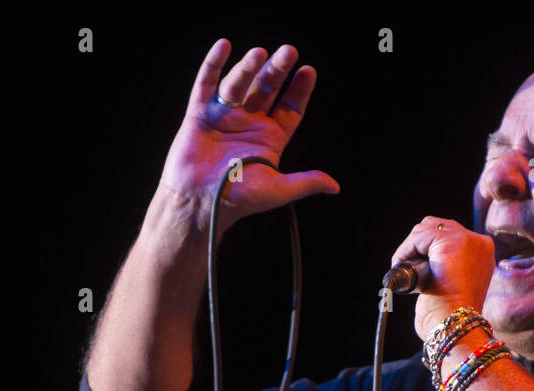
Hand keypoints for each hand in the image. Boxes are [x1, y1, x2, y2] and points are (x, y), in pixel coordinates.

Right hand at [157, 39, 339, 235]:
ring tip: (260, 53)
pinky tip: (224, 46)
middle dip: (278, 71)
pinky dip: (213, 64)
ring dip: (249, 68)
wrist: (198, 202)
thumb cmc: (238, 199)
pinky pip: (206, 84)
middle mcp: (249, 124)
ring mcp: (224, 117)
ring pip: (240, 85)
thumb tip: (335, 187)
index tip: (308, 71)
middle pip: (267, 90)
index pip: (289, 108)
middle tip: (289, 51)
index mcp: (269, 139)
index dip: (299, 90)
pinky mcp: (200, 114)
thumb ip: (306, 182)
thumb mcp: (278, 190)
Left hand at [391, 216, 495, 340]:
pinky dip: (405, 249)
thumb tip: (422, 260)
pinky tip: (400, 265)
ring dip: (410, 247)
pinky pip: (419, 236)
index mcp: (482, 254)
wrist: (453, 327)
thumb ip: (445, 269)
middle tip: (406, 266)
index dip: (427, 247)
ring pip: (427, 229)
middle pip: (439, 226)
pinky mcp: (452, 243)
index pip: (450, 234)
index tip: (413, 266)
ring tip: (403, 269)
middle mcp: (479, 244)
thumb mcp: (451, 287)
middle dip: (418, 244)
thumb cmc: (448, 317)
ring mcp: (469, 241)